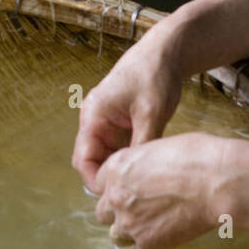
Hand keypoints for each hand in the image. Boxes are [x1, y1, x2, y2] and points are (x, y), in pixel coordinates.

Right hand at [72, 32, 183, 192]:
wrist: (165, 52)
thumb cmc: (154, 75)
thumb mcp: (150, 113)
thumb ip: (142, 145)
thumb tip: (138, 178)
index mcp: (93, 115)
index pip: (83, 158)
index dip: (95, 180)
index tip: (116, 195)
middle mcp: (94, 120)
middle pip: (91, 160)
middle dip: (106, 178)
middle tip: (130, 196)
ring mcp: (106, 122)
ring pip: (105, 157)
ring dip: (118, 171)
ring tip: (139, 186)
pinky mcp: (120, 123)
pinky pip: (118, 149)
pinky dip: (128, 161)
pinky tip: (144, 171)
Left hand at [95, 133, 230, 248]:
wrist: (217, 182)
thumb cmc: (196, 156)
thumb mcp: (159, 146)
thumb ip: (142, 164)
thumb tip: (146, 173)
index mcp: (117, 168)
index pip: (101, 183)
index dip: (117, 187)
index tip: (131, 189)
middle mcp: (116, 197)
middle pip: (104, 212)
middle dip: (119, 211)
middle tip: (142, 208)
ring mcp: (130, 223)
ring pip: (117, 235)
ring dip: (131, 231)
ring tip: (153, 225)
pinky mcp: (148, 244)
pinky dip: (152, 245)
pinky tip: (168, 235)